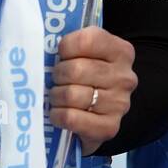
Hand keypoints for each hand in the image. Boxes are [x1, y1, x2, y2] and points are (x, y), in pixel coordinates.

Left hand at [48, 27, 136, 155]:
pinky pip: (72, 118)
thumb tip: (43, 47)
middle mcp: (124, 77)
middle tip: (56, 79)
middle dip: (58, 74)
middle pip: (76, 70)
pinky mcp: (110, 127)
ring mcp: (119, 103)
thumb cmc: (87, 76)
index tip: (62, 55)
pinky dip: (58, 115)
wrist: (98, 113)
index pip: (87, 41)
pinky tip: (58, 113)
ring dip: (56, 96)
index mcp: (121, 51)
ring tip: (57, 96)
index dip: (66, 47)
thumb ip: (72, 46)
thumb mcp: (85, 53)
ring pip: (72, 95)